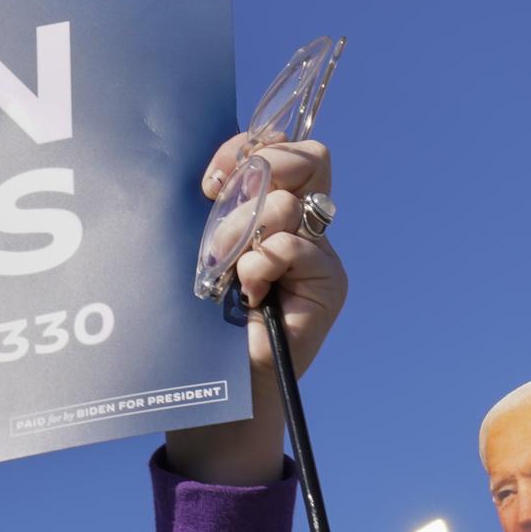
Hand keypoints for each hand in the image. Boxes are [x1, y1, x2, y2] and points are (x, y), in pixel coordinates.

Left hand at [164, 135, 344, 485]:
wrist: (221, 384)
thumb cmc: (201, 317)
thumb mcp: (204, 247)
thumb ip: (219, 207)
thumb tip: (220, 175)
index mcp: (275, 208)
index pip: (283, 147)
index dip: (251, 148)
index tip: (212, 181)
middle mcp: (304, 225)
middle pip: (309, 157)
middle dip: (260, 171)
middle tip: (223, 204)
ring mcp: (320, 254)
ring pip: (288, 204)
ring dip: (241, 231)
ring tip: (223, 268)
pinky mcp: (328, 283)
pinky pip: (293, 247)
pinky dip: (260, 264)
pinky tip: (247, 293)